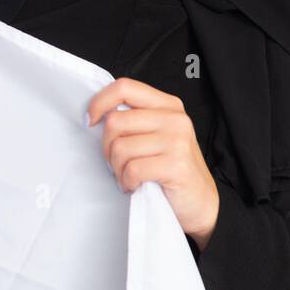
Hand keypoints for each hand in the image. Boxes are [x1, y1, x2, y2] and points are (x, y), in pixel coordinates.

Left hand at [86, 77, 219, 249]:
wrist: (200, 202)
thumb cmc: (171, 169)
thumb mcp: (156, 135)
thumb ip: (135, 120)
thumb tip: (97, 116)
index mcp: (167, 105)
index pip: (125, 87)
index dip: (99, 102)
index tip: (89, 121)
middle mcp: (174, 118)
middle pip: (115, 121)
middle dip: (107, 148)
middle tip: (117, 163)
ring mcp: (177, 140)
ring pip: (120, 147)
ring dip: (117, 169)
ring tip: (128, 177)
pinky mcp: (175, 164)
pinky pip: (132, 169)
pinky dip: (127, 181)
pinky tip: (135, 185)